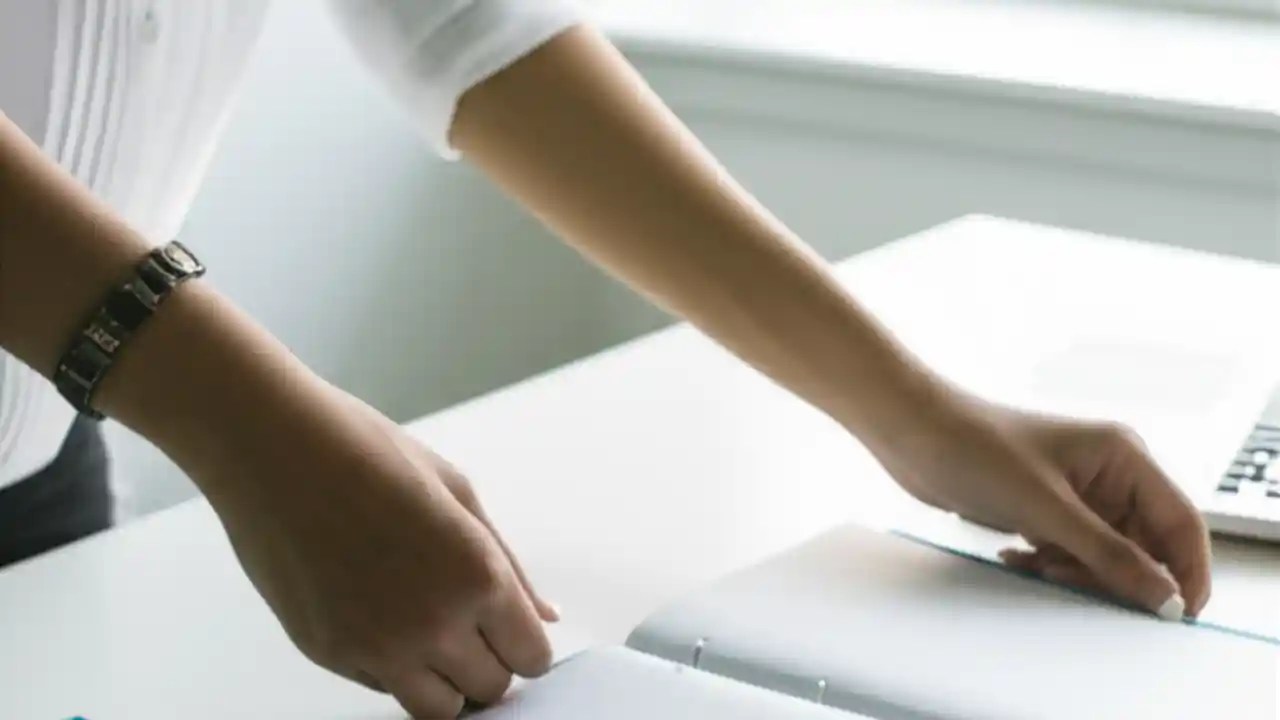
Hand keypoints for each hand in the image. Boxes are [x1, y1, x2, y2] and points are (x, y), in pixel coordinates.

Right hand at [195, 384, 556, 717]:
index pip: (530, 658)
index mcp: (476, 576)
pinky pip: (383, 688)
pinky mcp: (329, 654)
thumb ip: (509, 566)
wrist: (272, 449)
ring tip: (433, 633)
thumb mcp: (458, 491)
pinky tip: (383, 614)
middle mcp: (431, 623)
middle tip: (472, 625)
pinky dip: (395, 668)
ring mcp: (376, 647)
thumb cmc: (364, 451)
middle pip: (490, 688)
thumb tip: (544, 617)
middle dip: (490, 661)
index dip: (525, 644)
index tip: (513, 630)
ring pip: (438, 709)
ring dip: (447, 680)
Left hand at [873, 388, 1211, 617]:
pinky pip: (1069, 551)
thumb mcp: (1045, 509)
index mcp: (1124, 456)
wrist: (910, 429)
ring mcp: (1077, 491)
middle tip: (1070, 579)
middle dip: (1115, 574)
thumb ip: (1108, 555)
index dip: (1187, 570)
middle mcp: (1109, 472)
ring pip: (1105, 555)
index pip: (1181, 522)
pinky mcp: (1045, 506)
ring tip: (1034, 560)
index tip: (1176, 614)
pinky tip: (1015, 555)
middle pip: (1144, 545)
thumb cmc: (974, 446)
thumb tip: (1163, 595)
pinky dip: (1048, 563)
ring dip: (1074, 570)